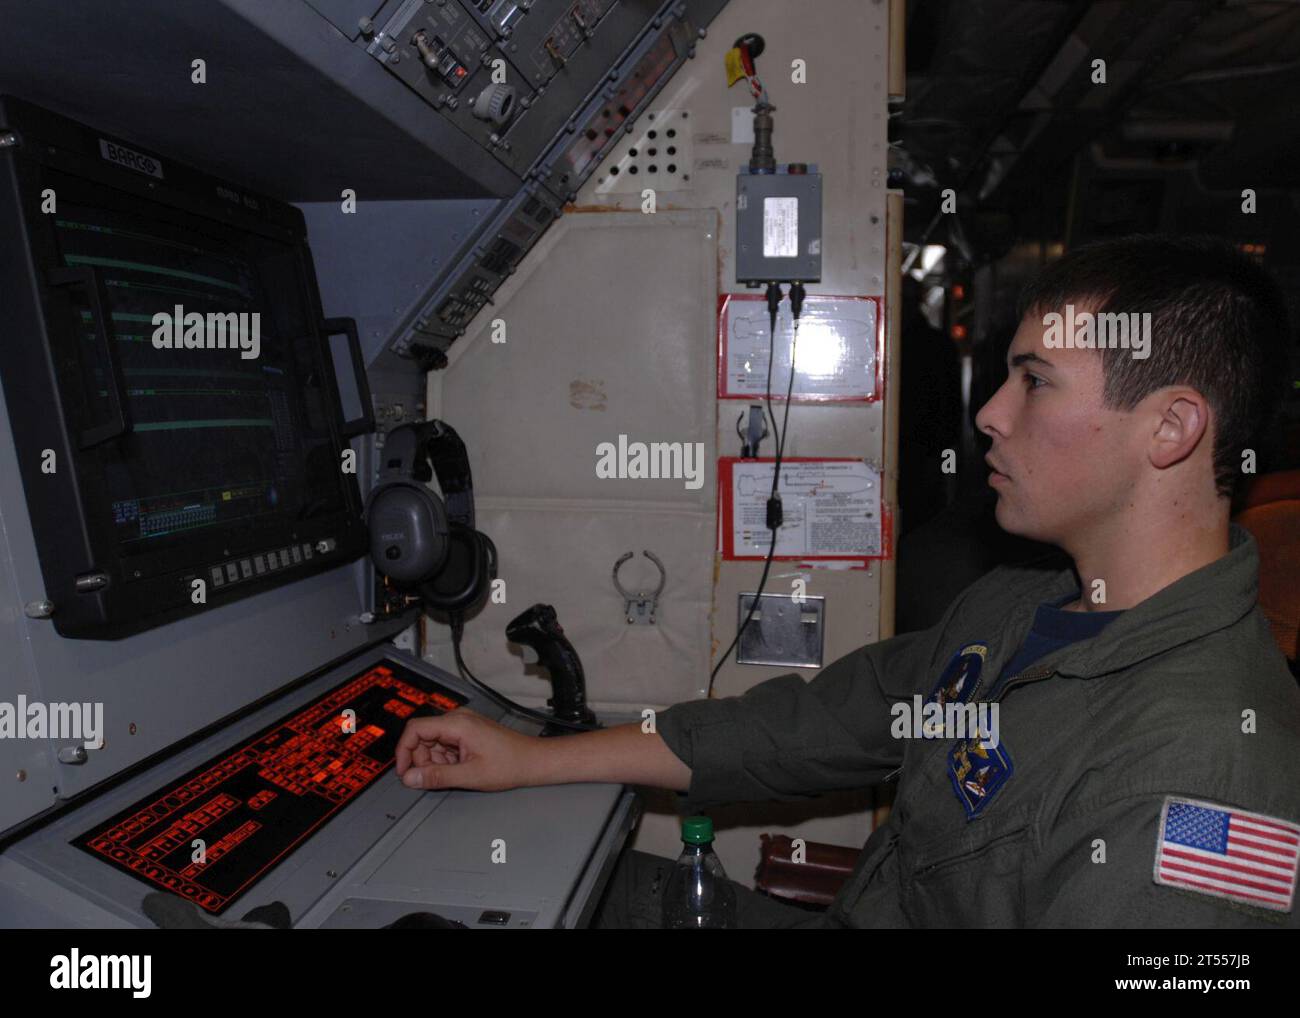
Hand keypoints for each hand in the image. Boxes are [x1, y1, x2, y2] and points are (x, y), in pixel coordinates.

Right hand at [394, 708, 538, 791]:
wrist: (533, 761)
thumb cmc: (510, 764)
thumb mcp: (470, 776)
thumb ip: (437, 777)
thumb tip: (411, 778)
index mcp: (457, 724)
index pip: (415, 729)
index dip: (404, 751)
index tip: (404, 771)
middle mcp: (458, 719)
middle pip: (422, 736)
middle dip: (421, 759)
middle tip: (431, 778)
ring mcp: (463, 724)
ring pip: (433, 742)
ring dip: (435, 761)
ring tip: (455, 773)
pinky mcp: (468, 732)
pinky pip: (445, 744)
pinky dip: (445, 759)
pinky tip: (460, 768)